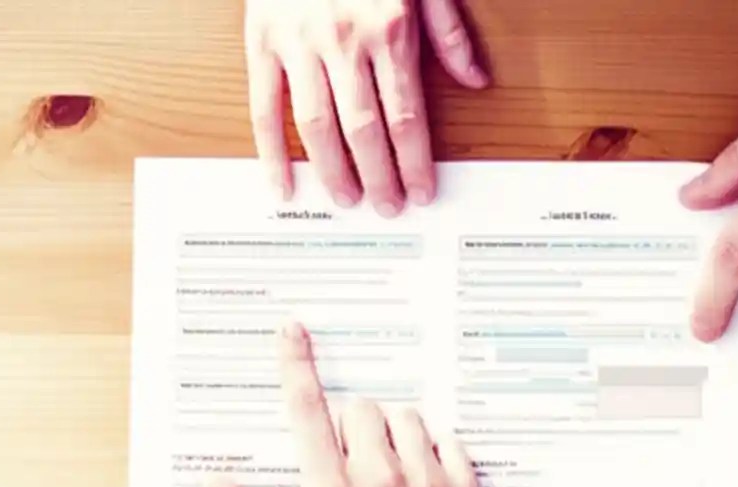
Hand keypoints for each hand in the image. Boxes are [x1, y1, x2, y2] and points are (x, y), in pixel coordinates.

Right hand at [245, 0, 488, 215]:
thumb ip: (450, 32)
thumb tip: (476, 80)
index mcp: (387, 28)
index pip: (406, 115)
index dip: (414, 162)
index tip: (421, 192)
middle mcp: (342, 40)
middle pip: (363, 130)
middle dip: (378, 178)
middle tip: (387, 207)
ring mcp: (297, 44)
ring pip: (315, 126)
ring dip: (332, 172)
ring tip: (347, 199)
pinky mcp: (261, 42)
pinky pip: (264, 107)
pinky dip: (270, 151)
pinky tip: (282, 182)